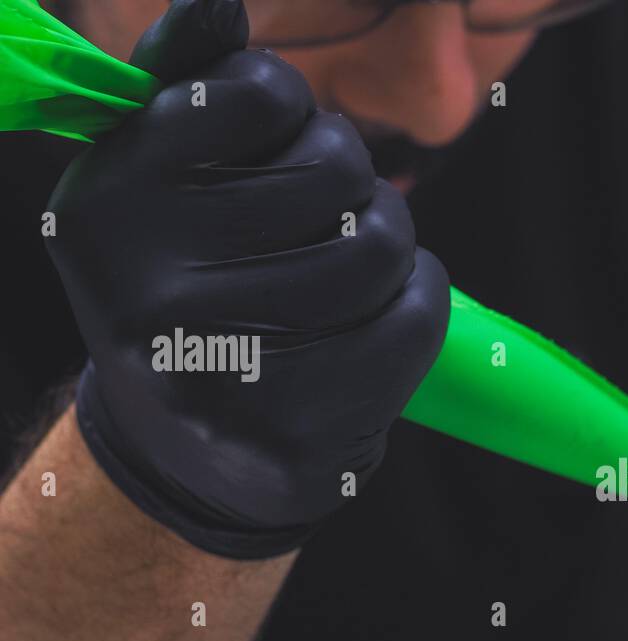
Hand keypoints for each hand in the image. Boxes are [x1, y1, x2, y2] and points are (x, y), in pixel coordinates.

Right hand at [45, 0, 448, 558]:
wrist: (199, 458)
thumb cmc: (197, 295)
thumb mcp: (164, 190)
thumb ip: (190, 91)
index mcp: (106, 202)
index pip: (257, 93)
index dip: (295, 113)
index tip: (280, 149)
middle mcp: (143, 286)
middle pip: (337, 165)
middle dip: (354, 186)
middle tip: (326, 223)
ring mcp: (216, 369)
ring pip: (382, 240)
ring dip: (391, 245)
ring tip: (353, 272)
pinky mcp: (291, 426)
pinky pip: (417, 312)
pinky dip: (417, 303)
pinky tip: (373, 325)